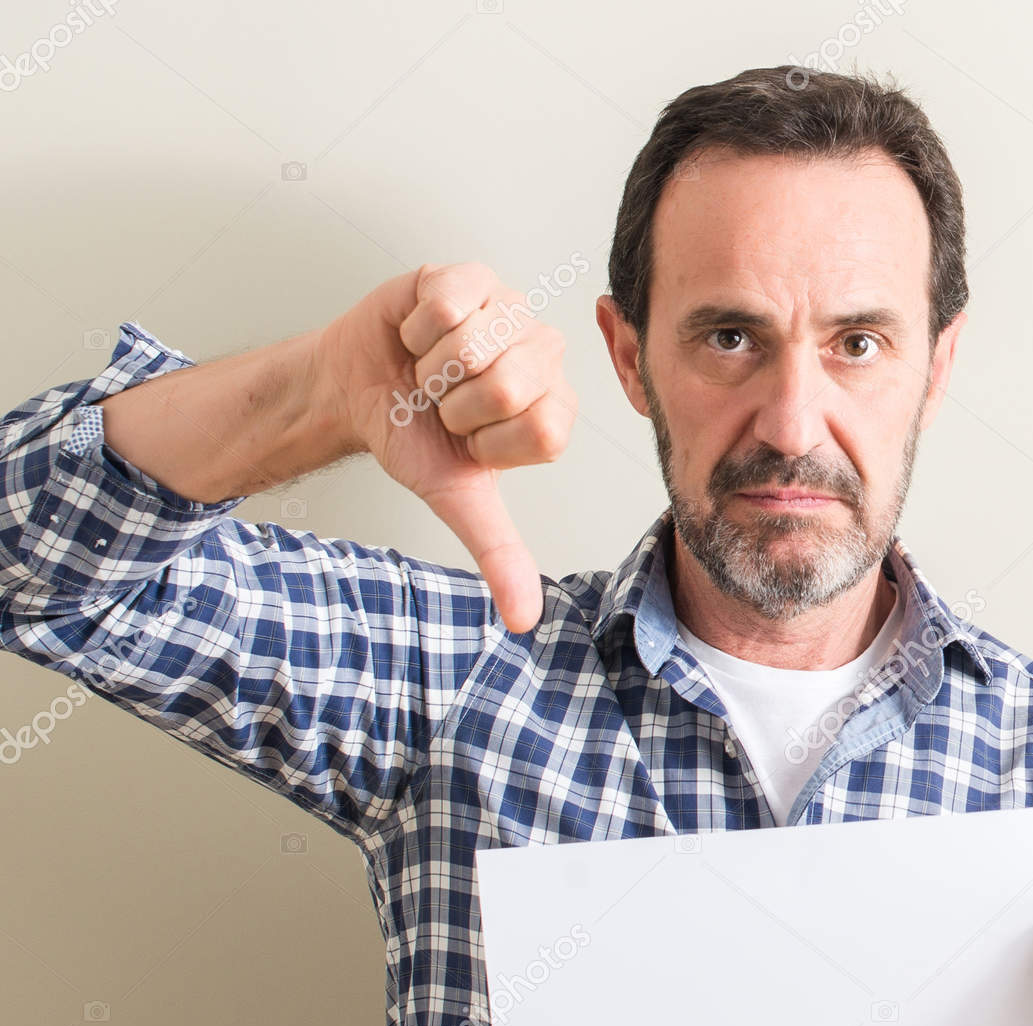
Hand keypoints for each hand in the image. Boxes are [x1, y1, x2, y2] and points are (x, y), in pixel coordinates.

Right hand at [313, 262, 577, 631]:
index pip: (542, 428)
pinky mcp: (470, 276)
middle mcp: (543, 355)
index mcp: (554, 408)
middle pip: (512, 384)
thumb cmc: (414, 437)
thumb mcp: (457, 499)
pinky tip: (417, 334)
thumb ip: (499, 554)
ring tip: (429, 370)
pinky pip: (448, 302)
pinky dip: (416, 327)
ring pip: (477, 343)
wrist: (355, 393)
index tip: (467, 440)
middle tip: (443, 403)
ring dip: (432, 365)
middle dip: (455, 403)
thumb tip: (523, 620)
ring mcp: (510, 309)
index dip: (488, 440)